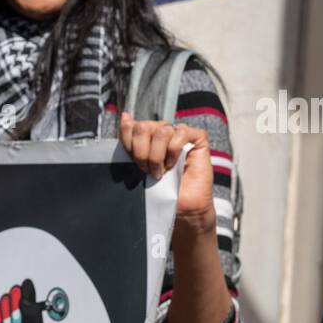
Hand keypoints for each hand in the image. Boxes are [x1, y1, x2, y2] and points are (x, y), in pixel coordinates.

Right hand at [0, 280, 45, 322]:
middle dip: (16, 304)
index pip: (29, 291)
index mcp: (32, 312)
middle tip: (18, 322)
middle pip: (15, 290)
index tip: (26, 295)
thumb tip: (26, 301)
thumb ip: (34, 317)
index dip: (27, 289)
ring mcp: (5, 314)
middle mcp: (18, 310)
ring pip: (3, 299)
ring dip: (7, 315)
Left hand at [119, 112, 214, 231]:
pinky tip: (175, 165)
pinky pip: (180, 133)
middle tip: (146, 170)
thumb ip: (131, 142)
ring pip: (161, 131)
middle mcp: (163, 131)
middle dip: (141, 153)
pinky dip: (174, 151)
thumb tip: (125, 116)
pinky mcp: (197, 138)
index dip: (128, 144)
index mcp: (147, 136)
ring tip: (161, 171)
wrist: (181, 207)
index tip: (132, 162)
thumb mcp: (138, 166)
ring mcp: (180, 134)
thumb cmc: (160, 189)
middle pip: (143, 127)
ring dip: (158, 156)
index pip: (131, 127)